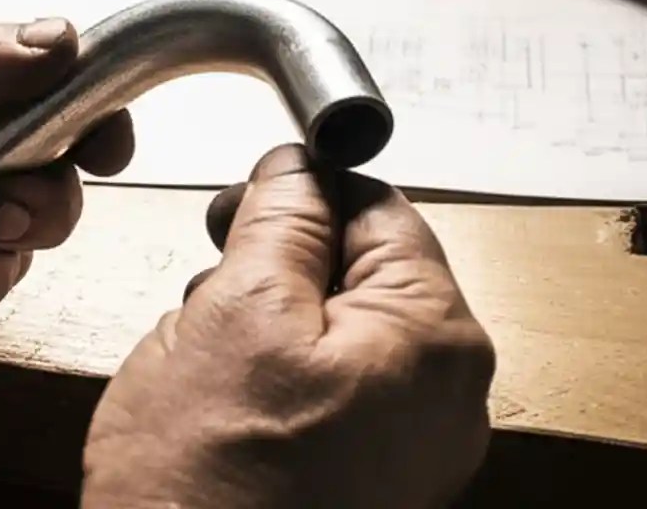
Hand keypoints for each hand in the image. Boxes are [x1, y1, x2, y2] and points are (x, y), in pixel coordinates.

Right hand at [81, 144, 494, 508]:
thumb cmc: (207, 479)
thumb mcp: (237, 309)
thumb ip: (279, 221)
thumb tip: (298, 169)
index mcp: (432, 341)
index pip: (381, 211)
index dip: (305, 195)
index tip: (247, 206)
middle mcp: (438, 397)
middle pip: (355, 273)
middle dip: (273, 272)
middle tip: (214, 301)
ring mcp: (400, 443)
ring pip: (326, 330)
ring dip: (260, 327)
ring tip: (211, 372)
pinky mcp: (359, 472)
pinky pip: (317, 388)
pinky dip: (264, 379)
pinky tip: (220, 408)